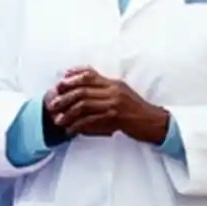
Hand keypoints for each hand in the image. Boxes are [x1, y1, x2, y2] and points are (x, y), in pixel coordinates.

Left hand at [48, 67, 169, 143]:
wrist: (153, 122)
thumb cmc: (136, 110)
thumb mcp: (122, 93)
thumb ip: (105, 88)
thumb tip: (86, 85)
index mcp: (114, 83)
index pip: (89, 75)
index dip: (72, 78)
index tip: (60, 84)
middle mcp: (114, 91)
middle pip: (83, 90)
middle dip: (65, 97)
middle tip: (53, 104)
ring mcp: (115, 104)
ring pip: (84, 106)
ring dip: (68, 113)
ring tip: (58, 120)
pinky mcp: (115, 118)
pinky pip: (91, 121)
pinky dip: (78, 126)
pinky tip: (71, 130)